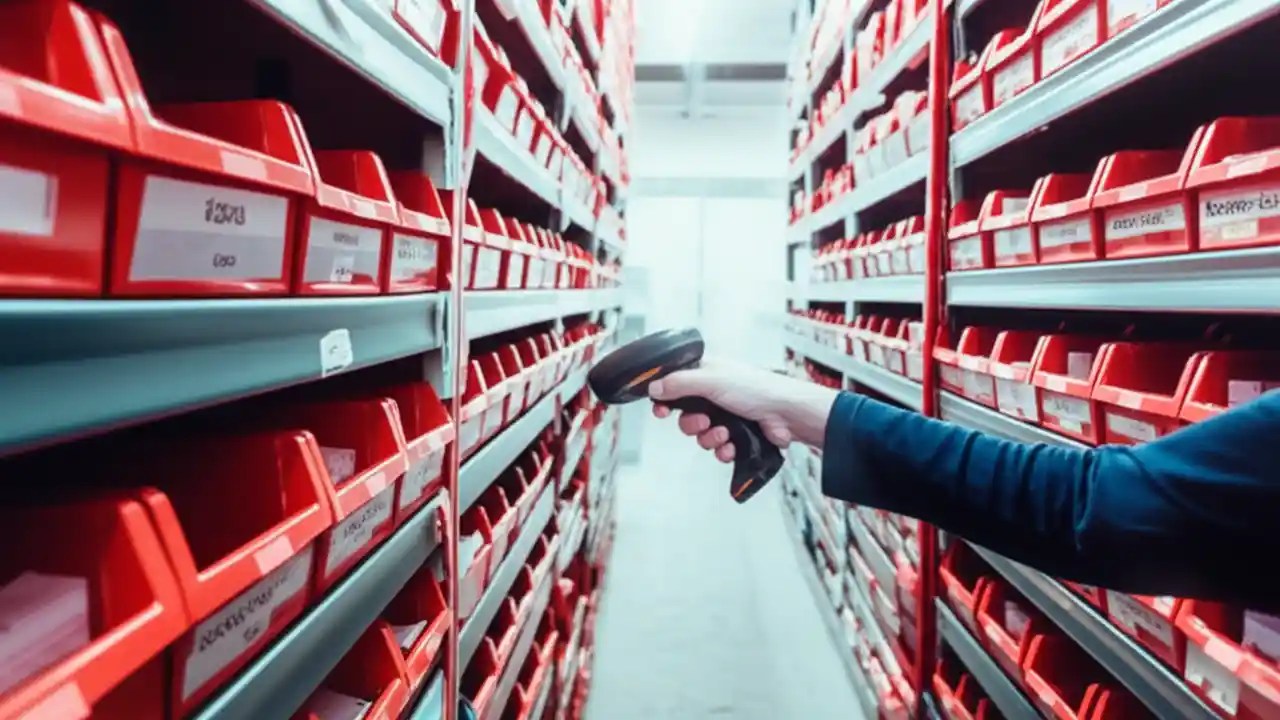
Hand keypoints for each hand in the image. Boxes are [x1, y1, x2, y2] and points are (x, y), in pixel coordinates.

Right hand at [648, 362, 838, 463]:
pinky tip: (732, 446)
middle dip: (692, 424)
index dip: (665, 399)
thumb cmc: (757, 389)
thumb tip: (654, 387)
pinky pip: (717, 448)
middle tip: (704, 421)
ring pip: (701, 434)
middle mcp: (714, 393)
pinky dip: (723, 450)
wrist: (787, 414)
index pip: (675, 384)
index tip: (662, 411)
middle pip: (685, 415)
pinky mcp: (736, 435)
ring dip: (709, 438)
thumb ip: (679, 383)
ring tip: (724, 434)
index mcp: (707, 373)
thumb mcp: (711, 380)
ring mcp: (725, 415)